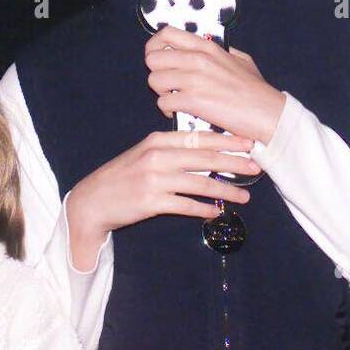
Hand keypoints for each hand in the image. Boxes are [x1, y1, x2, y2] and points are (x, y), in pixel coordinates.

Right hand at [66, 129, 261, 268]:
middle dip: (234, 162)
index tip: (248, 141)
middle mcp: (157, 156)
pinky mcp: (152, 202)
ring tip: (245, 196)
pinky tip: (217, 212)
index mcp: (157, 140)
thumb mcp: (145, 153)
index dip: (226, 139)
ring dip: (225, 190)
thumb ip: (172, 148)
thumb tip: (206, 148)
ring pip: (200, 183)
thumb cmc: (124, 176)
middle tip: (256, 166)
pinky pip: (186, 205)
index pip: (198, 136)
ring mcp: (154, 179)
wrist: (93, 201)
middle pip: (204, 157)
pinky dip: (204, 209)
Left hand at [144, 26, 285, 144]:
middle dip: (157, 72)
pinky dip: (167, 110)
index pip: (166, 34)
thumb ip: (221, 52)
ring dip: (161, 93)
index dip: (155, 46)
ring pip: (154, 80)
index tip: (159, 59)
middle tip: (168, 84)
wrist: (267, 113)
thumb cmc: (256, 90)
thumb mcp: (241, 60)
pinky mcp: (193, 101)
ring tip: (174, 99)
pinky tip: (179, 113)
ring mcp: (194, 79)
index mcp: (207, 46)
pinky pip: (163, 102)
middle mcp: (197, 59)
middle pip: (152, 58)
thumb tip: (210, 50)